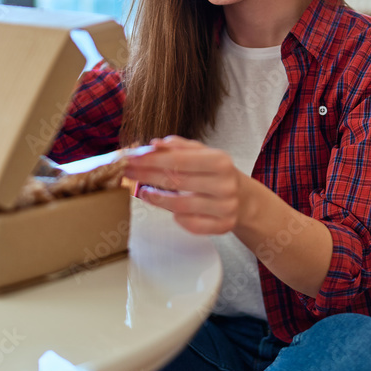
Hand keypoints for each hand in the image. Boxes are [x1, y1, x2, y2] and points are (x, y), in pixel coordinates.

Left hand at [123, 136, 255, 235]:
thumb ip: (178, 147)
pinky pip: (192, 224)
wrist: (243, 198)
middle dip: (147, 176)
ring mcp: (226, 207)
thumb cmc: (214, 172)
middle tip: (127, 173)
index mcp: (221, 161)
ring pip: (181, 206)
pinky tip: (169, 209)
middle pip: (177, 182)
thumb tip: (154, 144)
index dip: (152, 160)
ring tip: (143, 192)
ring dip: (157, 199)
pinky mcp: (223, 226)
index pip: (179, 160)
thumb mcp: (202, 153)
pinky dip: (177, 218)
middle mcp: (225, 184)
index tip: (131, 158)